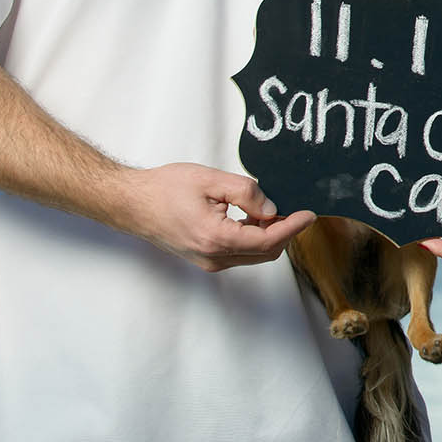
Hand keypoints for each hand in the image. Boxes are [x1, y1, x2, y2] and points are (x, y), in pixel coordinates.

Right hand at [120, 163, 314, 272]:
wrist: (132, 203)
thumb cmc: (164, 189)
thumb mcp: (210, 180)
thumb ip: (246, 193)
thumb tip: (271, 208)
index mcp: (216, 238)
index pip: (269, 241)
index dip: (293, 227)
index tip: (309, 215)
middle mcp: (214, 257)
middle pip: (265, 252)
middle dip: (283, 231)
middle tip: (290, 207)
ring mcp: (208, 261)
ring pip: (254, 254)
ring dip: (268, 235)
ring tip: (267, 208)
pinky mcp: (205, 258)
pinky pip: (240, 253)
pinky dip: (252, 238)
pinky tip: (251, 217)